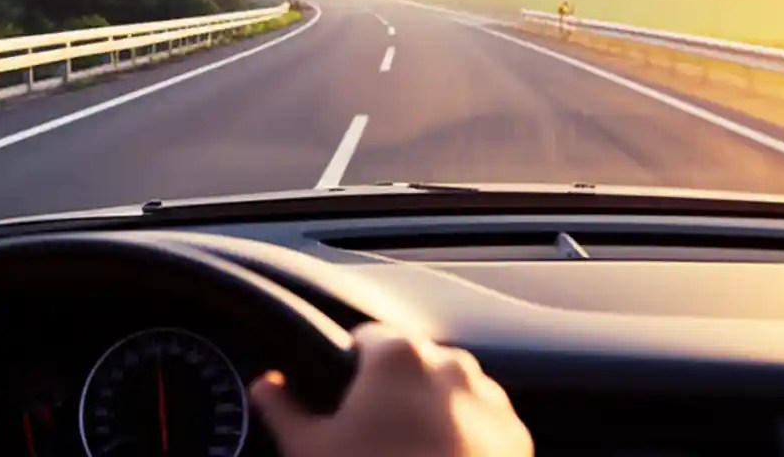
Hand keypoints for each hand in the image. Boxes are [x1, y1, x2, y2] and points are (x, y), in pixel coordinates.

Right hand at [250, 322, 532, 456]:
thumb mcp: (310, 451)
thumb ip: (282, 408)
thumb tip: (266, 385)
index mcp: (398, 355)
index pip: (363, 337)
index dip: (345, 370)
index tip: (340, 403)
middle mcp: (452, 365)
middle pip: (408, 366)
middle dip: (389, 395)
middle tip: (369, 441)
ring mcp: (492, 401)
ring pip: (447, 395)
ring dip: (428, 416)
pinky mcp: (518, 438)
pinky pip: (480, 426)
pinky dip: (462, 441)